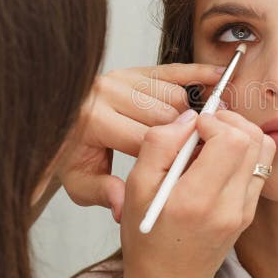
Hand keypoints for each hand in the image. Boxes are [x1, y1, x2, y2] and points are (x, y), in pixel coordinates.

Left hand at [53, 63, 224, 221]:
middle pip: (166, 116)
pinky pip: (174, 71)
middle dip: (184, 138)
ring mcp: (122, 76)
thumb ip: (104, 193)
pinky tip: (220, 78)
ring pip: (175, 96)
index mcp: (94, 119)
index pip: (146, 140)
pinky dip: (199, 74)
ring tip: (196, 136)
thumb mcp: (80, 183)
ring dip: (188, 116)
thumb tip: (124, 207)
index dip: (171, 157)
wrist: (57, 123)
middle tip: (201, 156)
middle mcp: (107, 91)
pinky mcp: (135, 70)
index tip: (189, 172)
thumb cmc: (71, 156)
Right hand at [120, 109, 275, 277]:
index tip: (193, 128)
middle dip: (229, 122)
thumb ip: (159, 145)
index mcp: (197, 200)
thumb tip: (189, 118)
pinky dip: (244, 152)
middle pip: (253, 139)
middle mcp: (229, 206)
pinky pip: (260, 166)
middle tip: (203, 130)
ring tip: (211, 142)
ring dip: (240, 134)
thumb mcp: (136, 187)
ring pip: (263, 149)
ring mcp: (245, 210)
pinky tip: (218, 160)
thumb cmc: (147, 236)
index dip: (214, 122)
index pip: (232, 141)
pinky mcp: (251, 211)